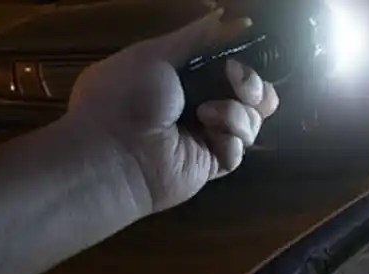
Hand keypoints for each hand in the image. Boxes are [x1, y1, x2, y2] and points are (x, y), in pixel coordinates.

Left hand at [65, 10, 280, 212]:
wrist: (116, 152)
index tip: (236, 61)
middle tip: (238, 84)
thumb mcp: (154, 54)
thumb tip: (226, 15)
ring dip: (236, 113)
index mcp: (182, 77)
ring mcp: (208, 135)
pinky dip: (229, 139)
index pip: (229, 68)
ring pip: (251, 120)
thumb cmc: (126, 96)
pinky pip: (240, 148)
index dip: (243, 63)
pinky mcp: (214, 163)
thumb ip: (194, 37)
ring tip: (207, 116)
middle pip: (251, 94)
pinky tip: (208, 137)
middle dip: (252, 86)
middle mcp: (198, 104)